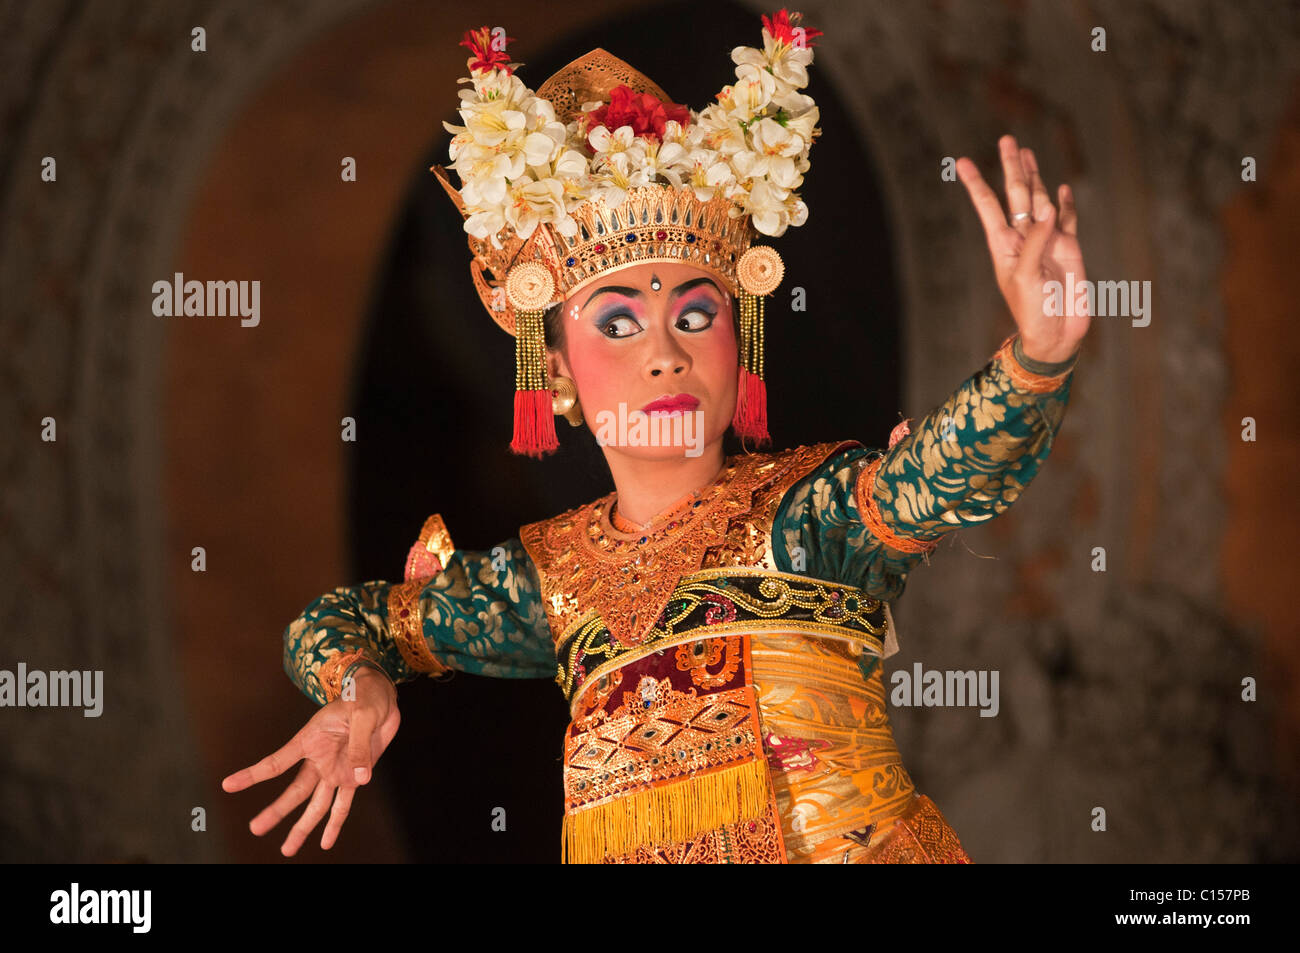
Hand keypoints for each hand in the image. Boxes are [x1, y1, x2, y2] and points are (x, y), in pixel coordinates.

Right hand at [221, 665, 399, 855]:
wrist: (382, 696)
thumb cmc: (366, 697)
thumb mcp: (363, 714)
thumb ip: (360, 746)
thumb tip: (361, 780)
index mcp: (311, 739)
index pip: (277, 762)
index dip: (252, 775)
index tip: (227, 785)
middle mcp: (319, 759)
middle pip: (295, 791)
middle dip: (276, 811)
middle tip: (255, 829)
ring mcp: (335, 770)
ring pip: (315, 804)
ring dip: (302, 827)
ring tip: (287, 850)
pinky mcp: (353, 776)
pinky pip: (343, 804)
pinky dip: (336, 823)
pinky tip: (325, 842)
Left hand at [956, 135, 1089, 364]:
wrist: (1057, 334)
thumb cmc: (1032, 311)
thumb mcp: (1027, 276)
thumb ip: (1037, 240)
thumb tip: (1048, 206)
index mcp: (1003, 245)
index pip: (988, 206)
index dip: (976, 183)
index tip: (961, 162)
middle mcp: (1023, 238)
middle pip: (1016, 195)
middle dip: (1012, 168)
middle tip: (1006, 140)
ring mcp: (1047, 241)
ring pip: (1041, 201)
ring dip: (1035, 177)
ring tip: (1027, 154)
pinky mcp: (1069, 248)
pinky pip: (1066, 219)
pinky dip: (1064, 203)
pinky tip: (1061, 188)